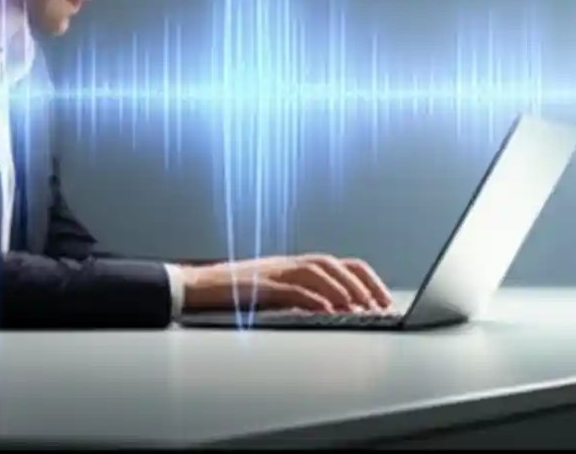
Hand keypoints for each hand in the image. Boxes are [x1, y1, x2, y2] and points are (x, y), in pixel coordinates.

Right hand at [180, 253, 392, 312]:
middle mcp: (285, 263)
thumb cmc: (230, 296)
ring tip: (360, 310)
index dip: (365, 279)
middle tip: (379, 307)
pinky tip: (327, 310)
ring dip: (342, 290)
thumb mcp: (271, 295)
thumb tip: (333, 312)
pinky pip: (290, 288)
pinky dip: (311, 298)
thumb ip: (299, 298)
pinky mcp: (256, 285)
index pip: (338, 263)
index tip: (383, 300)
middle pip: (333, 263)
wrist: (191, 288)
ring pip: (316, 270)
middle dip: (361, 285)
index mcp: (292, 265)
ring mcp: (271, 272)